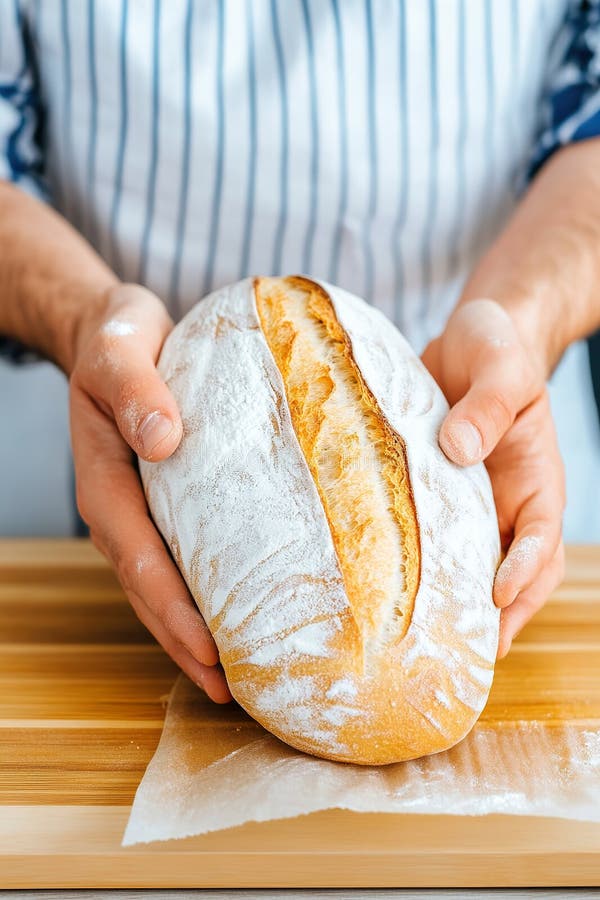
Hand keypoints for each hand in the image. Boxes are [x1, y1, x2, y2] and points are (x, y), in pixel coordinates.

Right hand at [70, 283, 231, 701]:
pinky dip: (208, 597)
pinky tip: (242, 616)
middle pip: (152, 592)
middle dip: (189, 645)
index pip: (140, 560)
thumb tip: (165, 440)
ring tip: (241, 677)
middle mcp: (120, 511)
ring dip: (197, 634)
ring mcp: (141, 514)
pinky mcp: (164, 507)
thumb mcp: (120, 347)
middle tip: (236, 690)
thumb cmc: (119, 340)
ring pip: (165, 587)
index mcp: (106, 484)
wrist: (114, 334)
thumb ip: (135, 388)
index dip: (174, 611)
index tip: (213, 650)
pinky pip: (183, 561)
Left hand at [422, 299, 565, 657]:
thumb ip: (488, 403)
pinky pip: (433, 540)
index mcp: (536, 476)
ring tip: (427, 641)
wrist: (472, 341)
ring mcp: (472, 503)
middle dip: (499, 615)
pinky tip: (391, 589)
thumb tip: (458, 450)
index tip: (498, 595)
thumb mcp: (501, 365)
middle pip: (516, 572)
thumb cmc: (496, 348)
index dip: (525, 569)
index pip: (541, 534)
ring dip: (459, 604)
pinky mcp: (436, 497)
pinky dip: (422, 569)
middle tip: (466, 651)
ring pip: (473, 566)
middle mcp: (507, 501)